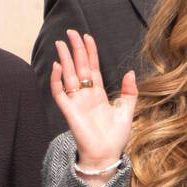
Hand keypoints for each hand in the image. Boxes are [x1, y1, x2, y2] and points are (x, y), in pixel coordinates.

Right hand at [49, 30, 136, 176]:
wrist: (106, 155)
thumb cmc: (116, 136)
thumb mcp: (127, 110)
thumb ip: (129, 91)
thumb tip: (130, 72)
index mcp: (98, 93)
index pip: (92, 67)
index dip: (90, 52)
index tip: (87, 36)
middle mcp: (85, 94)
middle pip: (78, 66)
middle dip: (75, 49)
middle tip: (70, 32)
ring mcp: (76, 101)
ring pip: (67, 75)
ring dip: (64, 59)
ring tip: (60, 43)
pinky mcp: (68, 110)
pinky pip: (59, 92)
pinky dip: (56, 80)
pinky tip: (57, 66)